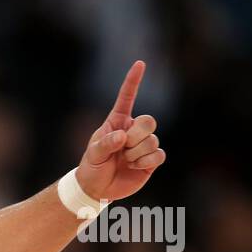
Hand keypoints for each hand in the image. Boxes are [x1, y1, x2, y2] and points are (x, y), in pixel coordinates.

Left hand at [77, 60, 165, 201]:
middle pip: (148, 121)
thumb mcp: (94, 154)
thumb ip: (106, 144)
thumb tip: (122, 136)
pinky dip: (145, 162)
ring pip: (152, 141)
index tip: (139, 63)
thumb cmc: (92, 166)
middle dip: (137, 135)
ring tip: (124, 160)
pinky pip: (158, 155)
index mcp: (118, 122)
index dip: (133, 81)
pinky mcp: (151, 160)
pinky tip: (135, 167)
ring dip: (136, 153)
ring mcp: (144, 145)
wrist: (97, 188)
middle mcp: (133, 130)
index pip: (127, 98)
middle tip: (123, 147)